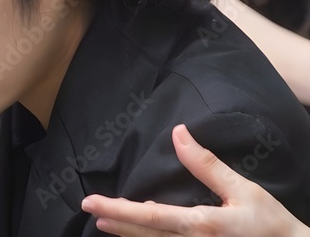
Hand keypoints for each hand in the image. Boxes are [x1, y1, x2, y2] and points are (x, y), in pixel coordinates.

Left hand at [81, 125, 309, 236]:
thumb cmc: (271, 224)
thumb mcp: (243, 190)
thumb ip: (207, 165)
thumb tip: (179, 134)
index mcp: (200, 226)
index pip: (148, 216)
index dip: (116, 210)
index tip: (91, 203)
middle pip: (144, 233)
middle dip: (114, 222)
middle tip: (89, 210)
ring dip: (128, 234)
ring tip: (105, 223)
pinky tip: (140, 233)